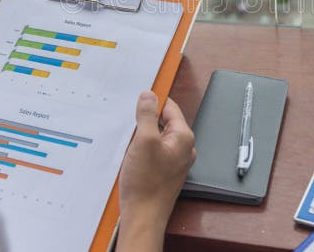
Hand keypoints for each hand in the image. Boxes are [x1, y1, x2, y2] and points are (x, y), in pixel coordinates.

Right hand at [117, 92, 195, 251]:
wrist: (143, 216)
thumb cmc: (146, 183)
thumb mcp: (144, 141)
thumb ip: (148, 116)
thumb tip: (149, 96)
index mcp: (183, 138)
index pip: (170, 108)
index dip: (153, 100)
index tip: (138, 96)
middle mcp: (183, 148)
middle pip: (164, 122)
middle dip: (146, 119)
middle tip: (130, 120)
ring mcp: (175, 161)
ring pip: (157, 137)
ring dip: (142, 135)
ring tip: (130, 140)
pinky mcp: (164, 171)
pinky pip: (154, 151)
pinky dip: (142, 148)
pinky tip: (131, 154)